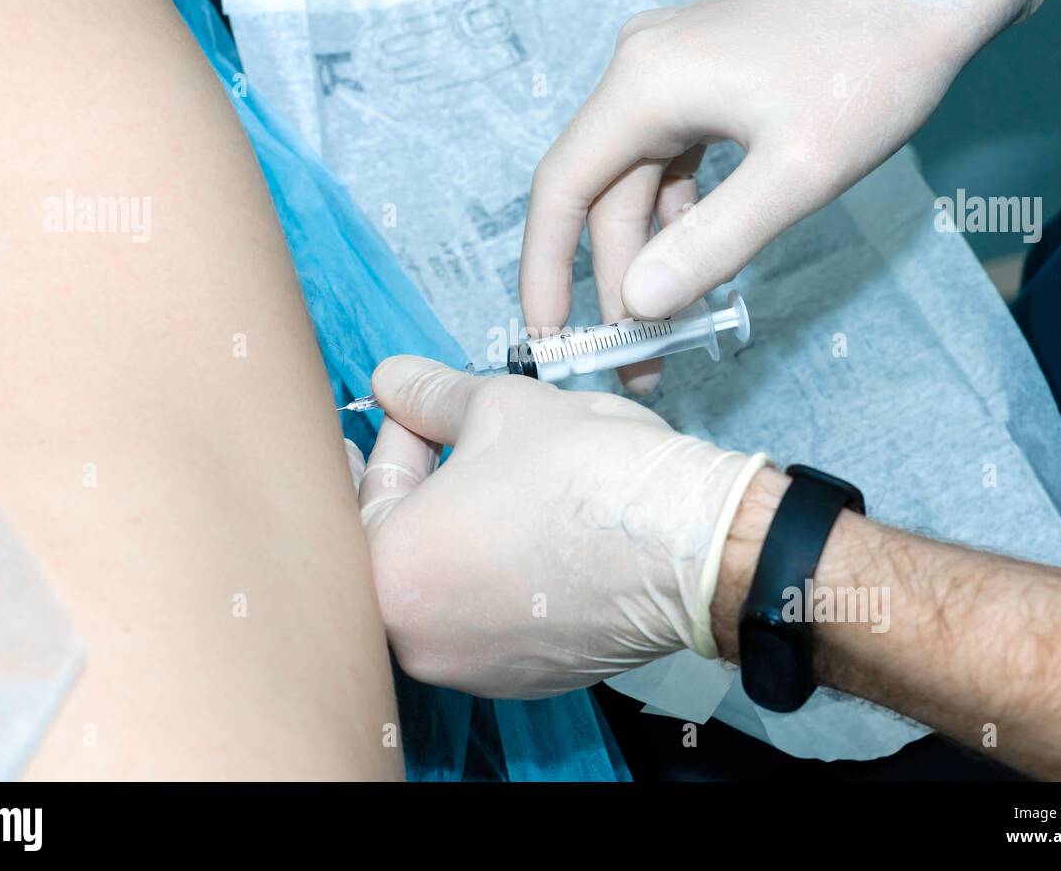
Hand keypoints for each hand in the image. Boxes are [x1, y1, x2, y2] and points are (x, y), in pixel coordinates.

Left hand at [357, 355, 751, 698]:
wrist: (689, 544)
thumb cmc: (587, 476)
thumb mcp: (496, 406)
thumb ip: (429, 396)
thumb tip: (392, 379)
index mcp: (390, 576)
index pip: (370, 490)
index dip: (398, 434)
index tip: (420, 411)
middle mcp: (418, 641)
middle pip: (400, 548)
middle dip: (422, 490)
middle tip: (446, 444)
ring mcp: (473, 670)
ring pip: (446, 586)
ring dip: (461, 535)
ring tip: (503, 488)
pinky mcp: (526, 680)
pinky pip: (489, 618)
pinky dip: (498, 577)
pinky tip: (534, 537)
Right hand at [519, 0, 1060, 390]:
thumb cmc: (876, 67)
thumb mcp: (798, 172)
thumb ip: (714, 243)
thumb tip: (639, 305)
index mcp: (646, 83)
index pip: (562, 187)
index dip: (545, 268)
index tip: (547, 338)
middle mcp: (642, 69)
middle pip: (605, 194)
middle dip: (618, 280)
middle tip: (641, 359)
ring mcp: (671, 71)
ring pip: (639, 183)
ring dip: (651, 255)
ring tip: (672, 330)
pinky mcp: (703, 80)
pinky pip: (672, 162)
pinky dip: (682, 218)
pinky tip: (705, 264)